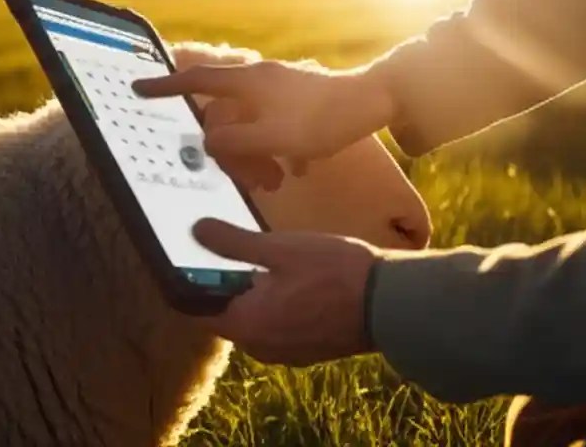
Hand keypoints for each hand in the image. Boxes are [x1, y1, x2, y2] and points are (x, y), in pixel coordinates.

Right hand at [132, 58, 395, 188]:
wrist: (377, 102)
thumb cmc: (325, 120)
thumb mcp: (272, 138)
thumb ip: (233, 142)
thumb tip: (206, 143)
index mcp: (249, 82)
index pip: (197, 82)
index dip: (165, 87)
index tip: (138, 89)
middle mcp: (261, 81)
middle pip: (226, 117)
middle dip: (233, 153)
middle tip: (256, 181)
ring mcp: (281, 90)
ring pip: (251, 127)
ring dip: (258, 158)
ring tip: (278, 181)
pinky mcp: (300, 103)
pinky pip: (274, 129)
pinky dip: (277, 151)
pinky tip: (297, 168)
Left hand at [191, 218, 379, 366]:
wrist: (389, 302)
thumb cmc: (332, 271)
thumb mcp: (279, 248)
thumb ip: (233, 242)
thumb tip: (196, 230)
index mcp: (246, 326)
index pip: (200, 311)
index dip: (198, 285)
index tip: (201, 260)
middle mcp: (261, 348)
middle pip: (231, 317)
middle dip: (233, 289)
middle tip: (242, 254)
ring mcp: (288, 354)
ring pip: (258, 323)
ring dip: (259, 299)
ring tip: (273, 265)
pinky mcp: (310, 352)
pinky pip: (282, 329)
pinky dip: (282, 309)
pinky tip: (299, 284)